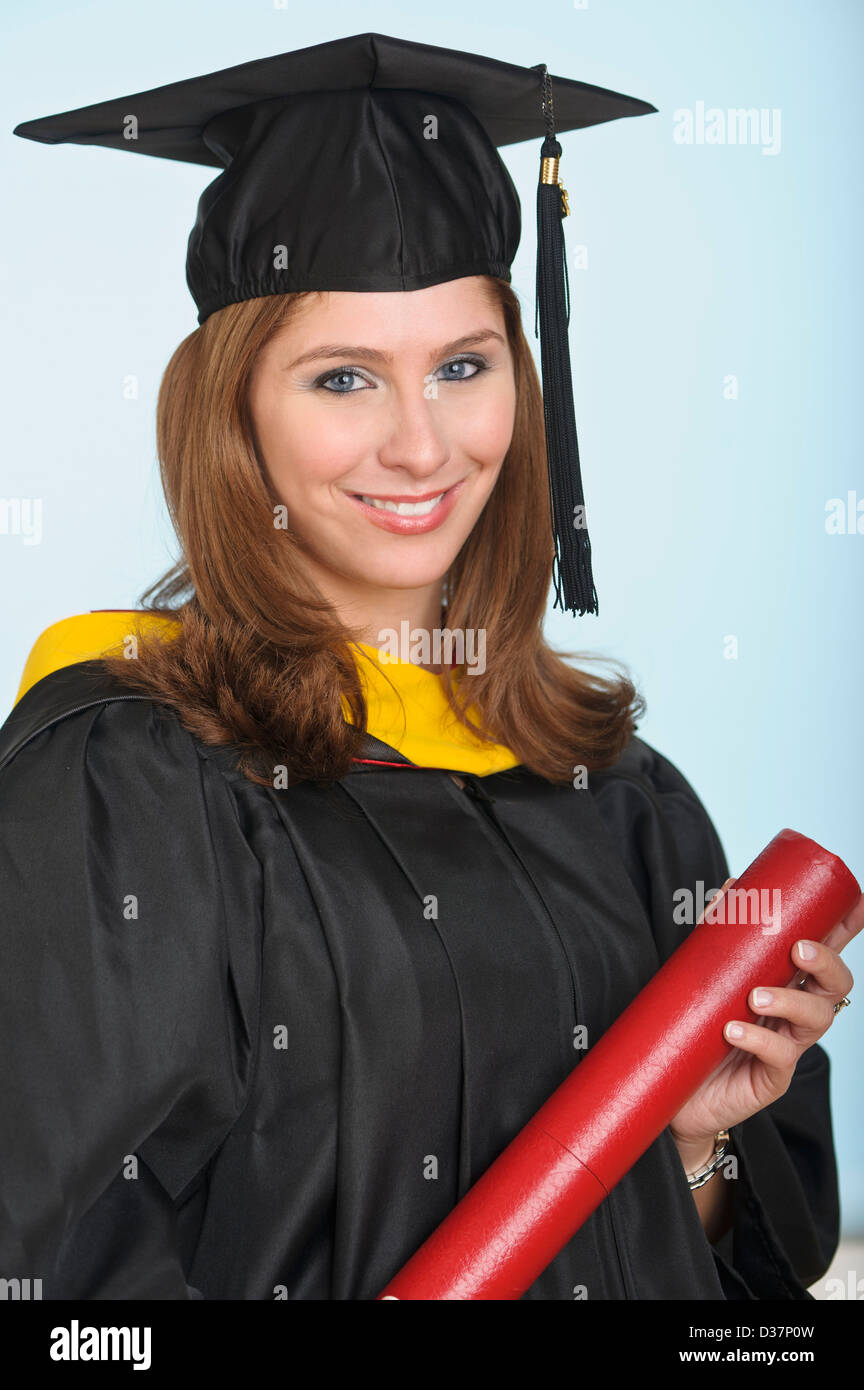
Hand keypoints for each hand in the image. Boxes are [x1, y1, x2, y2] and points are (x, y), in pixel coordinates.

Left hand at [669, 876, 860, 1155]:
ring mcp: (788, 1044)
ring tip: (755, 996)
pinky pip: (780, 1055)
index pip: (825, 953)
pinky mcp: (772, 1076)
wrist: (674, 1090)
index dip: (846, 930)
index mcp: (787, 983)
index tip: (857, 903)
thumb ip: (719, 935)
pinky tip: (734, 1030)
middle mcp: (795, 1012)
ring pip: (816, 1018)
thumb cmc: (696, 1029)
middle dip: (826, 963)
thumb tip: (731, 888)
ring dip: (790, 1000)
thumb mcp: (708, 977)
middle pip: (836, 985)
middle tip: (798, 950)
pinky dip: (760, 1038)